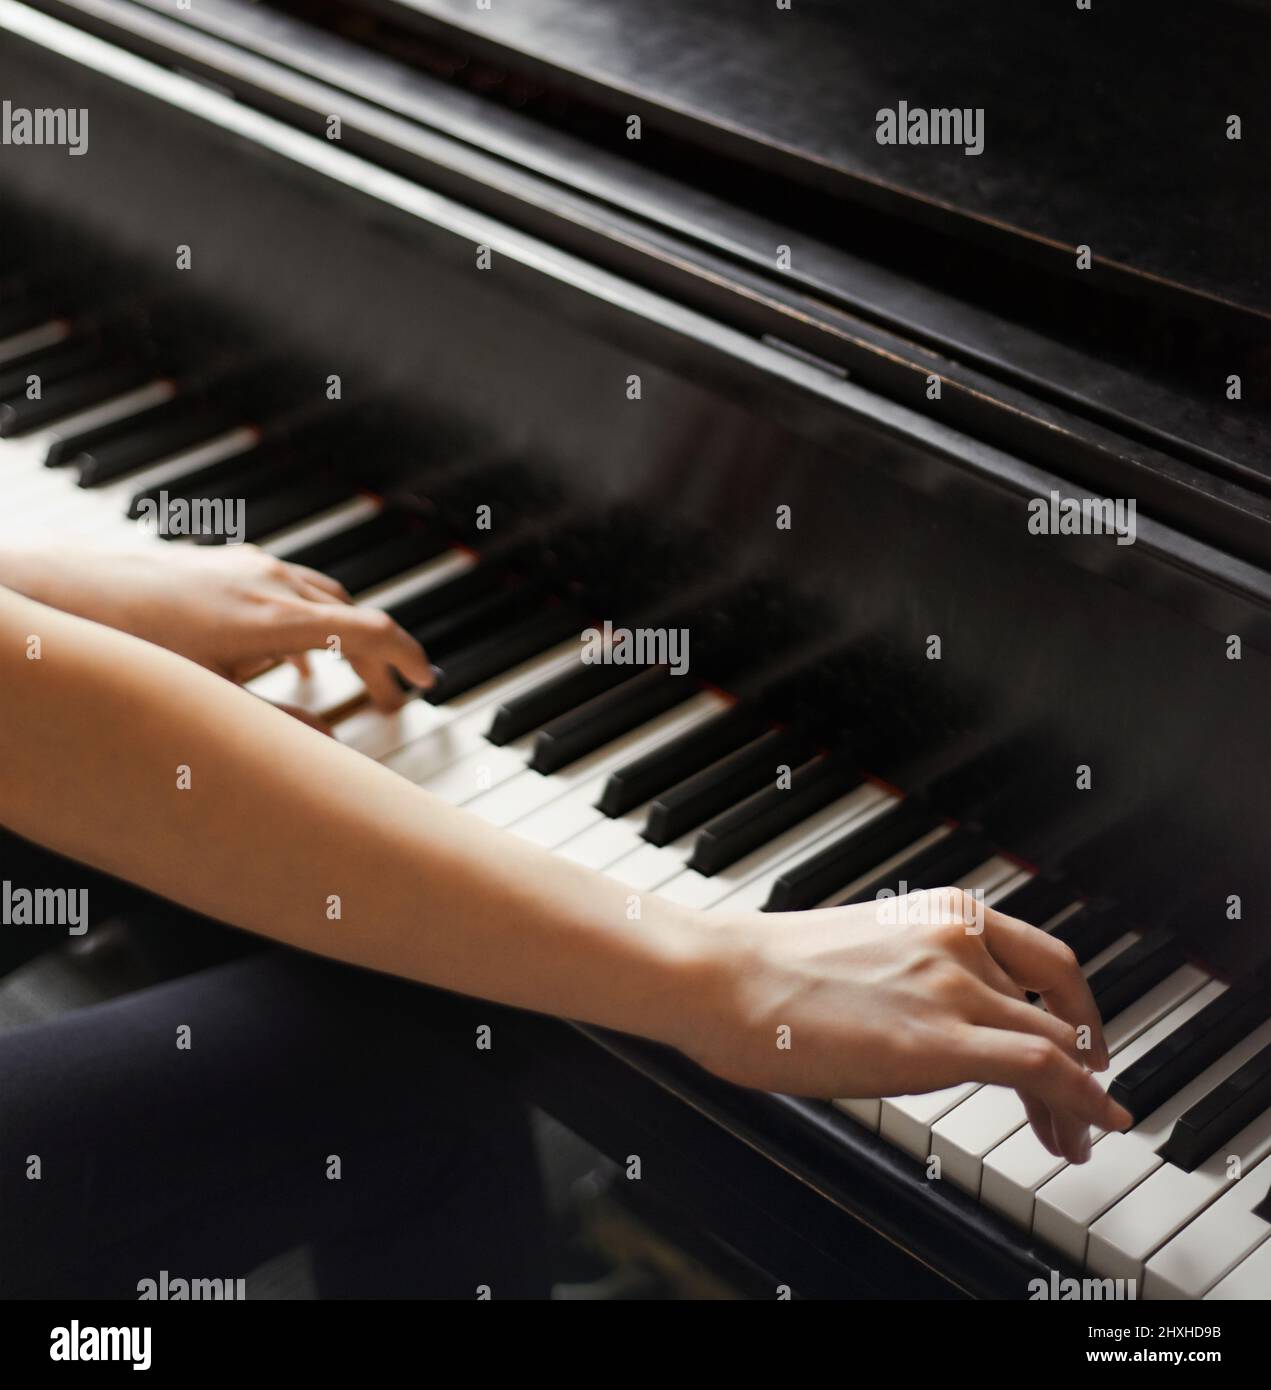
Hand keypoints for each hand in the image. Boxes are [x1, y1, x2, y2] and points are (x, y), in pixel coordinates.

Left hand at [0, 541, 433, 709]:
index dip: (407, 657)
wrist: (65, 594)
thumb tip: (327, 747)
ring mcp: (247, 566)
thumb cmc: (129, 647)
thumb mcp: (207, 701)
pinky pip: (289, 589)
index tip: (427, 682)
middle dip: (379, 660)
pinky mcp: (225, 563)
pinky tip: (292, 657)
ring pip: (323, 599)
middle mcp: (270, 581)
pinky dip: (308, 622)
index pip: (369, 629)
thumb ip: (276, 726)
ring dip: (345, 639)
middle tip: (393, 701)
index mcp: (275, 617)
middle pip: (353, 617)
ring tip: (350, 680)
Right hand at [681, 888, 1130, 1163]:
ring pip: (1059, 1043)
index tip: (1080, 1040)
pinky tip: (1095, 1125)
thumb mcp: (865, 950)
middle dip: (1087, 1054)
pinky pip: (1043, 1068)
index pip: (1042, 958)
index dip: (1075, 1005)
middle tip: (1091, 1095)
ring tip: (1076, 1137)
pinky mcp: (940, 1039)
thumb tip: (931, 1020)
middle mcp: (961, 940)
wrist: (724, 977)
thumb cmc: (768, 969)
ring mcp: (954, 986)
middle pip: (1059, 1001)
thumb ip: (915, 972)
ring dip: (1082, 1097)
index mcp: (943, 912)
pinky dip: (1085, 1100)